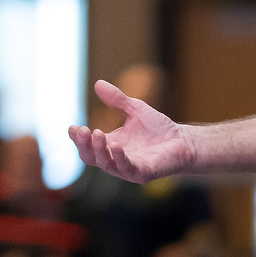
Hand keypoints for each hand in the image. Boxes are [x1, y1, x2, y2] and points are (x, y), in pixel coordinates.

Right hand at [67, 79, 193, 182]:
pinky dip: (120, 159)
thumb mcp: (135, 108)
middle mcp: (115, 158)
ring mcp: (127, 167)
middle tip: (80, 130)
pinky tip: (117, 147)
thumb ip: (117, 99)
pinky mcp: (142, 173)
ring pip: (105, 163)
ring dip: (98, 150)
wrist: (183, 140)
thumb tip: (98, 83)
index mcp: (111, 144)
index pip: (87, 145)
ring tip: (97, 133)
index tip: (72, 126)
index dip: (77, 138)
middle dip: (83, 144)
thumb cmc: (159, 128)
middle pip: (90, 157)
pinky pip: (127, 168)